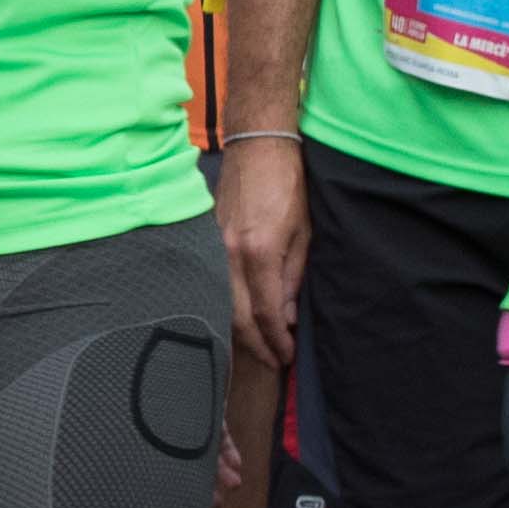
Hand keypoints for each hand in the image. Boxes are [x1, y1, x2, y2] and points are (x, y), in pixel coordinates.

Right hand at [218, 132, 307, 367]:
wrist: (257, 145)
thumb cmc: (288, 183)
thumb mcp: (303, 232)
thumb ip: (293, 275)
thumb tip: (286, 314)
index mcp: (258, 251)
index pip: (265, 311)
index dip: (276, 339)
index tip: (287, 355)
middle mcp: (229, 253)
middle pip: (237, 316)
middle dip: (256, 345)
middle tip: (272, 361)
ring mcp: (212, 246)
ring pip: (220, 303)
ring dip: (239, 330)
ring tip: (257, 347)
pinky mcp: (206, 239)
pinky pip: (213, 283)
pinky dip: (226, 306)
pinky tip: (238, 316)